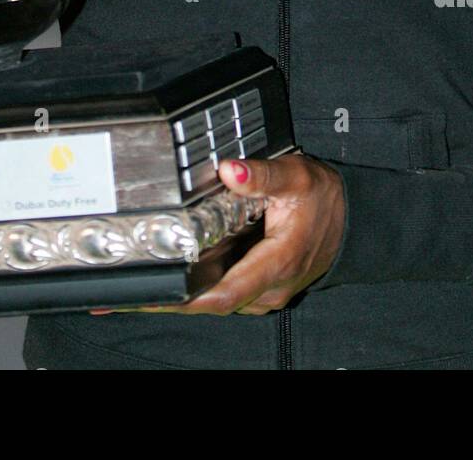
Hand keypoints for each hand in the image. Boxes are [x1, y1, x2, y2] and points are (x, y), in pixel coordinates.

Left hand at [90, 153, 344, 315]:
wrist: (352, 220)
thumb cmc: (325, 201)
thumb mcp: (297, 177)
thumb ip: (262, 175)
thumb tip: (230, 170)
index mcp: (275, 264)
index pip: (223, 293)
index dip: (184, 300)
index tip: (152, 298)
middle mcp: (267, 288)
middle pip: (210, 302)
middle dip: (167, 302)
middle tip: (120, 297)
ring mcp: (263, 292)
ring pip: (215, 299)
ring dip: (178, 296)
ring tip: (132, 288)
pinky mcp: (258, 286)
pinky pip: (222, 291)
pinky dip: (194, 288)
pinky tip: (168, 278)